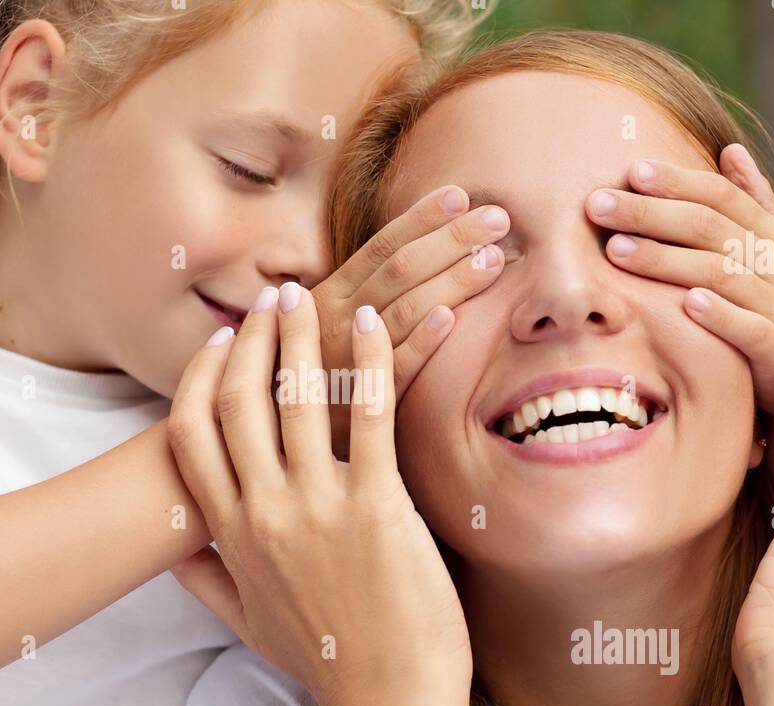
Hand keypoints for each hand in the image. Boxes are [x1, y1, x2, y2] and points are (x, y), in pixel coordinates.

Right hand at [167, 283, 472, 705]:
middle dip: (254, 339)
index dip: (199, 378)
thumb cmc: (326, 659)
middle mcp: (265, 512)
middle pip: (238, 402)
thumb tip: (173, 556)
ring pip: (297, 398)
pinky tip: (377, 320)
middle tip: (273, 297)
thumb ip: (206, 582)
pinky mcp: (377, 508)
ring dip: (302, 335)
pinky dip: (373, 358)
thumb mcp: (248, 623)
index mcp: (231, 533)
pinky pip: (370, 414)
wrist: (387, 699)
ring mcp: (318, 508)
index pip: (190, 437)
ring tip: (312, 295)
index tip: (218, 342)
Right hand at [312, 185, 509, 455]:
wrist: (276, 443)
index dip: (421, 218)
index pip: (380, 246)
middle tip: (498, 217)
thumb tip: (408, 256)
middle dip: (451, 238)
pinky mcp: (361, 402)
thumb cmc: (307, 381)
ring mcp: (346, 359)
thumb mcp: (317, 330)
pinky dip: (423, 340)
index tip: (459, 193)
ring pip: (404, 309)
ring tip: (494, 258)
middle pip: (399, 268)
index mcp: (325, 296)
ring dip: (451, 279)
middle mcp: (333, 320)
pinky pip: (397, 367)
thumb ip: (356, 296)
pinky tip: (453, 317)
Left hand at [586, 144, 773, 502]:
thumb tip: (730, 149)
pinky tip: (685, 303)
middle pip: (708, 228)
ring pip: (720, 273)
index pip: (719, 196)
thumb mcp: (769, 251)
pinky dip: (719, 315)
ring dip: (665, 259)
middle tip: (596, 204)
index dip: (677, 180)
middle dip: (649, 213)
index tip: (630, 169)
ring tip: (616, 250)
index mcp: (770, 233)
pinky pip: (749, 329)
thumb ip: (752, 201)